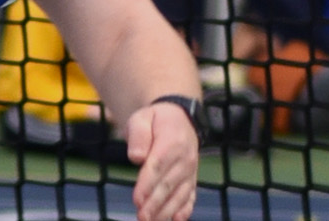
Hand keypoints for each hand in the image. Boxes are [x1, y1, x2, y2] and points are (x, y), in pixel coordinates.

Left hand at [125, 100, 197, 220]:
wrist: (179, 118)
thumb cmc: (155, 120)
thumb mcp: (142, 118)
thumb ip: (138, 135)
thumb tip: (136, 157)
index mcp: (172, 141)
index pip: (158, 166)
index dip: (147, 184)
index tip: (137, 200)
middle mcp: (185, 158)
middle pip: (168, 184)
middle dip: (155, 204)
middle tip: (142, 217)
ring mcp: (190, 170)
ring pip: (179, 194)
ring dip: (166, 211)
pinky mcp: (192, 179)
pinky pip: (190, 196)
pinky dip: (185, 210)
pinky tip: (177, 220)